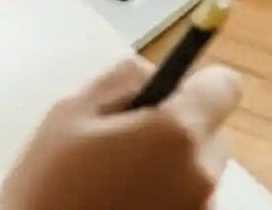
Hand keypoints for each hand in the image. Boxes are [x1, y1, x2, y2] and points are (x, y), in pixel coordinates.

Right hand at [0, 58, 240, 209]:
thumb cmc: (48, 192)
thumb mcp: (69, 114)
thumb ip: (122, 79)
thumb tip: (153, 74)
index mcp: (176, 133)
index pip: (223, 86)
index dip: (194, 84)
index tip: (167, 95)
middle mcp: (201, 175)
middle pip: (210, 132)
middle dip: (174, 130)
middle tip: (120, 145)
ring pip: (197, 171)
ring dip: (169, 169)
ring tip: (114, 184)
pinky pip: (189, 202)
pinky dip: (165, 200)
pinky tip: (123, 205)